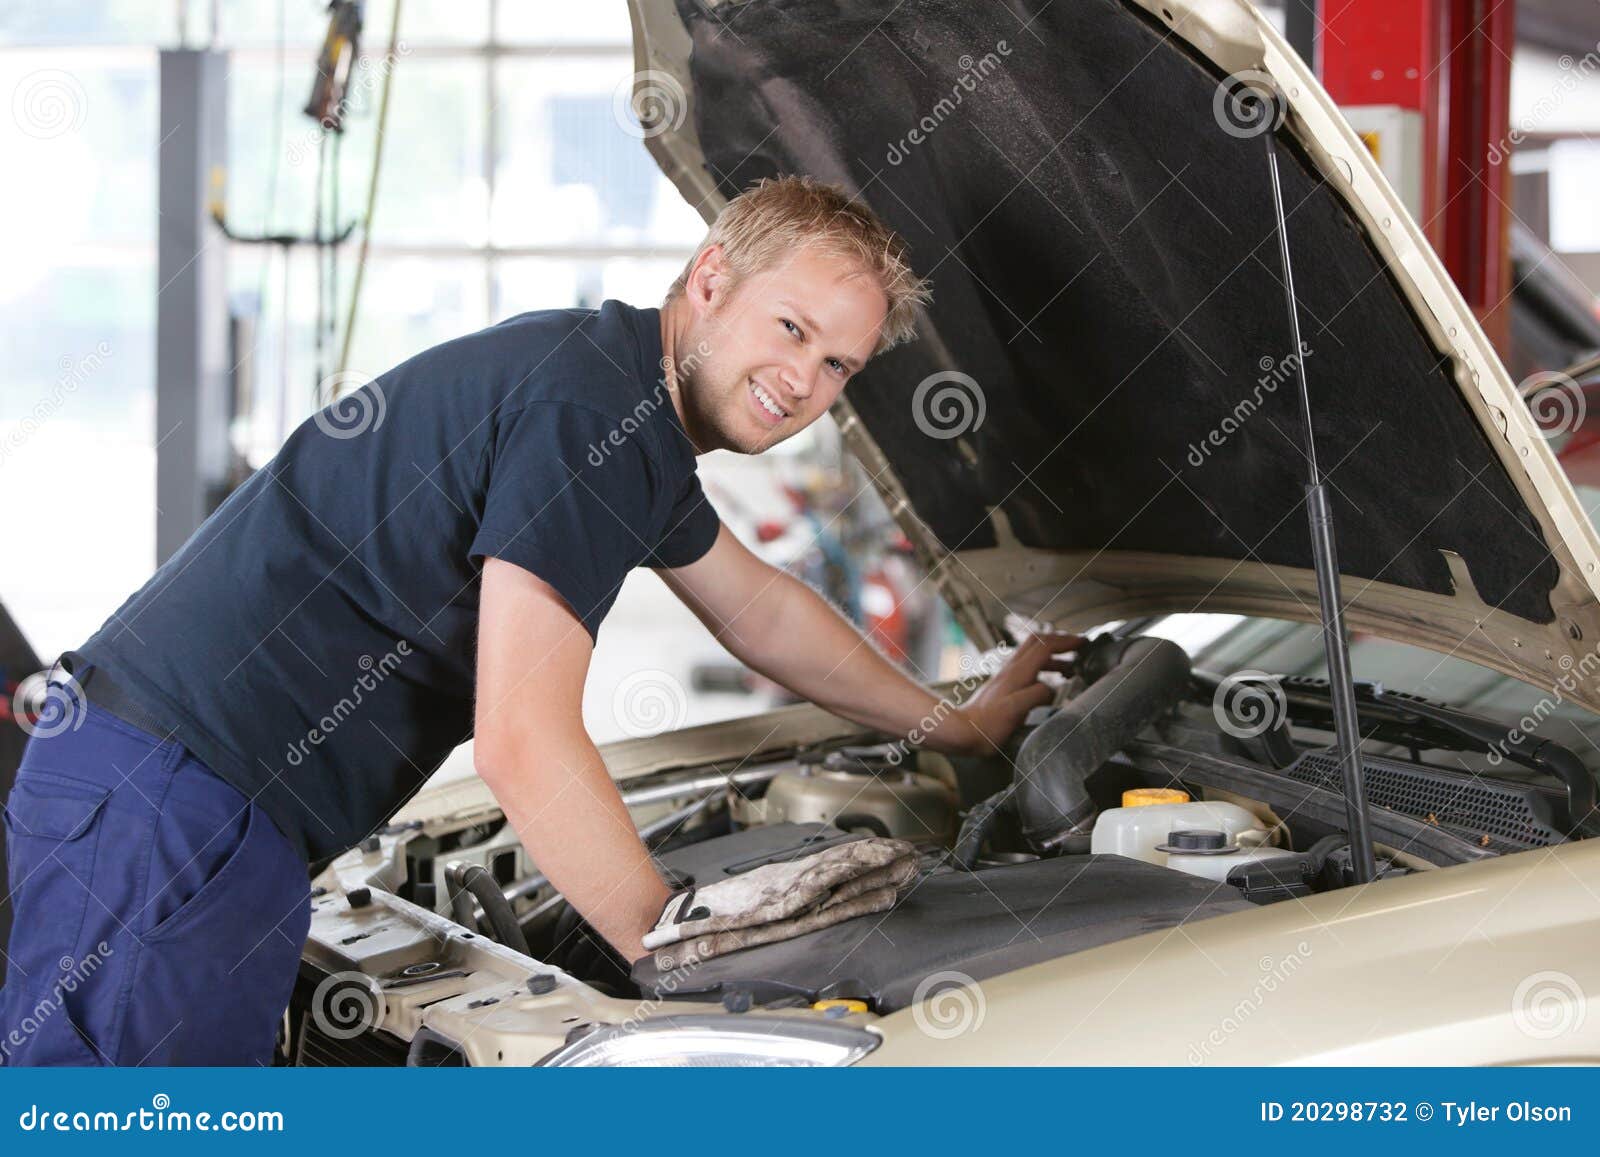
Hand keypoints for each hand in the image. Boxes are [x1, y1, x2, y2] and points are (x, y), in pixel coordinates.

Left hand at [941, 632, 1084, 755]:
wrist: (964, 731)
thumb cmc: (987, 725)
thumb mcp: (1016, 710)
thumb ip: (1037, 695)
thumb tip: (1053, 689)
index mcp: (1017, 672)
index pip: (1044, 645)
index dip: (1066, 642)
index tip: (1083, 644)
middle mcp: (1012, 669)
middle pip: (1038, 642)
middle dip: (1060, 641)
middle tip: (1079, 649)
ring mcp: (1007, 676)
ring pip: (1034, 655)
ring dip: (1054, 657)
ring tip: (1071, 669)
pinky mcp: (1005, 686)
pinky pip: (1029, 669)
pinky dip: (1044, 670)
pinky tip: (1050, 685)